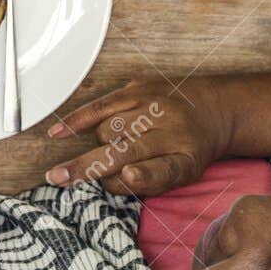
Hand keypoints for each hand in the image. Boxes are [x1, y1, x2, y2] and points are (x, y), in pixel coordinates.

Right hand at [45, 78, 233, 195]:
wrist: (213, 108)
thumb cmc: (191, 148)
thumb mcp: (186, 172)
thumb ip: (152, 180)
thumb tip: (113, 180)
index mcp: (185, 156)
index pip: (162, 169)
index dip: (144, 174)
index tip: (126, 175)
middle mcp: (168, 128)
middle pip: (124, 149)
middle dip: (88, 165)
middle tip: (59, 178)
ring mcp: (151, 105)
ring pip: (107, 131)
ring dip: (98, 147)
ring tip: (105, 154)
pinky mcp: (136, 89)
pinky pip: (99, 105)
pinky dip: (76, 120)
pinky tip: (57, 132)